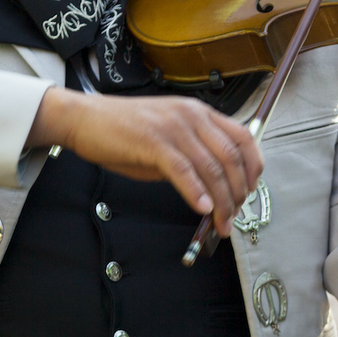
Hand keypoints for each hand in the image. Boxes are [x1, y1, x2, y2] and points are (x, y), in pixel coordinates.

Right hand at [27, 87, 263, 237]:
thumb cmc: (125, 131)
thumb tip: (217, 189)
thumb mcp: (171, 140)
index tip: (249, 191)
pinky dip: (196, 192)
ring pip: (211, 167)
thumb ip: (196, 157)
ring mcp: (173, 127)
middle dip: (238, 192)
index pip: (243, 138)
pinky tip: (202, 208)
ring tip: (221, 222)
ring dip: (220, 201)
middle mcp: (192, 116)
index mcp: (201, 113)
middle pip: (232, 157)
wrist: (84, 118)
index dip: (253, 168)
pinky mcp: (153, 141)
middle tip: (234, 216)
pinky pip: (183, 170)